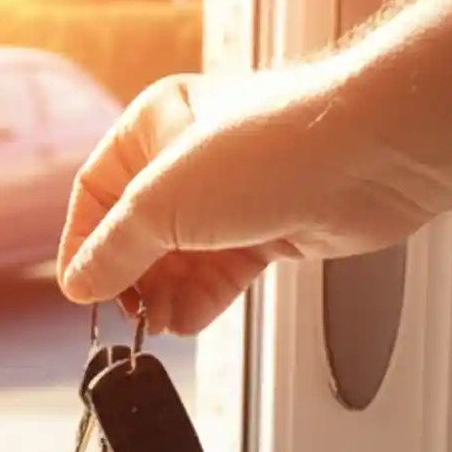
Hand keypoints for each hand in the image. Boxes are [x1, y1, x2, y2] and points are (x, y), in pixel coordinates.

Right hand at [56, 68, 439, 335]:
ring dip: (167, 295)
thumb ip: (115, 249)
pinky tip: (188, 320)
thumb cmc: (272, 149)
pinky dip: (202, 298)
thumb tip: (80, 281)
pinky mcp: (267, 225)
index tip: (82, 289)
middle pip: (138, 230)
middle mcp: (188, 154)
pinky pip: (220, 270)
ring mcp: (231, 193)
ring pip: (180, 256)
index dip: (84, 244)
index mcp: (152, 125)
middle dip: (133, 278)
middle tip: (130, 314)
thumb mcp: (164, 203)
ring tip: (161, 325)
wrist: (371, 157)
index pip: (97, 193)